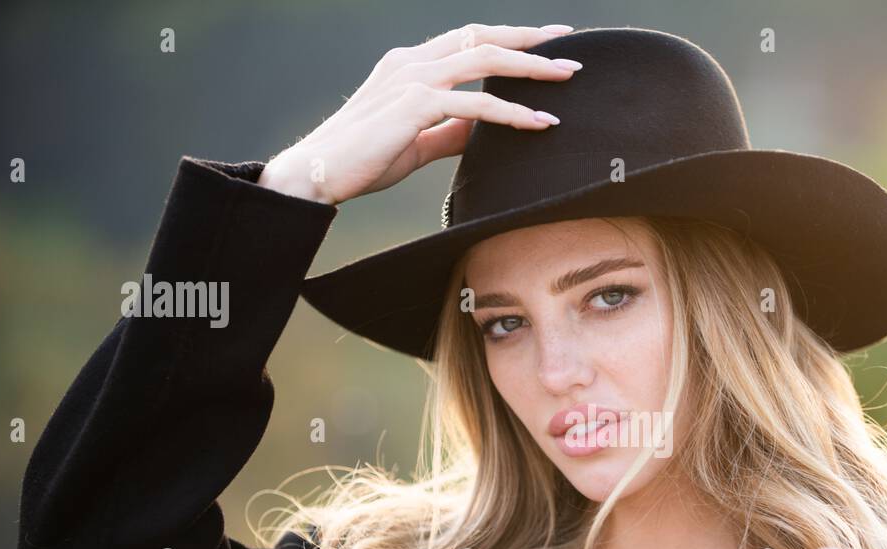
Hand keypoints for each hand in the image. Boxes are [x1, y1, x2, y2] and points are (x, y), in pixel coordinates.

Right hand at [258, 22, 579, 203]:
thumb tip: (484, 130)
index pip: (469, 40)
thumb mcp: (418, 141)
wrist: (318, 173)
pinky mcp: (414, 106)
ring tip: (566, 76)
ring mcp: (412, 79)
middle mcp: (412, 62)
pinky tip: (539, 122)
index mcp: (412, 65)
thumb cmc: (364, 159)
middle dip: (529, 40)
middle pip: (482, 37)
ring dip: (530, 68)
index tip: (547, 42)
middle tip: (569, 46)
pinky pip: (474, 106)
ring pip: (483, 60)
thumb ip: (452, 131)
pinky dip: (511, 112)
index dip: (509, 38)